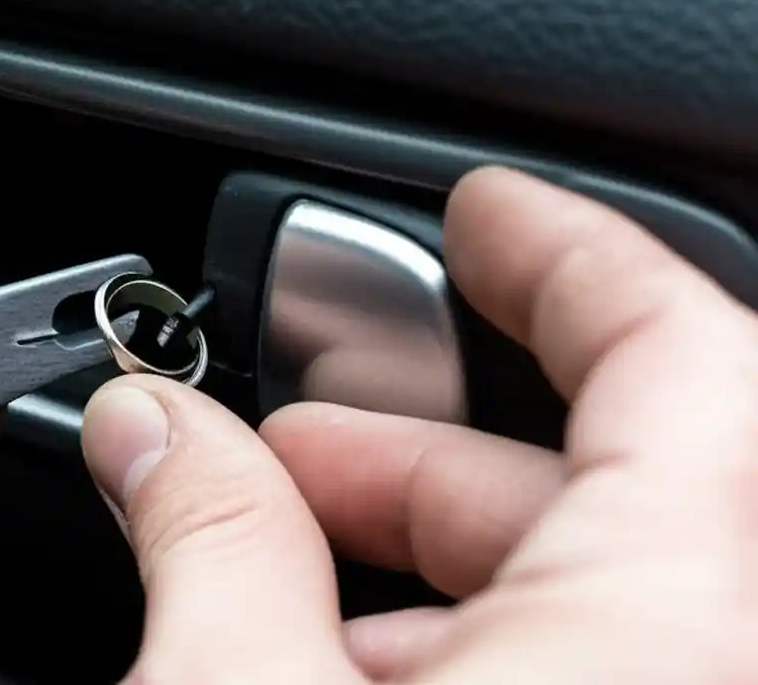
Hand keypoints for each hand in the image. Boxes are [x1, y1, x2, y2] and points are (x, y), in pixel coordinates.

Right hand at [80, 166, 757, 682]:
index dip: (566, 258)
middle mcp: (710, 682)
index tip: (486, 218)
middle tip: (284, 451)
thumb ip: (209, 536)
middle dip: (414, 451)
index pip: (681, 358)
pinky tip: (319, 679)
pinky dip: (447, 661)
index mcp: (668, 637)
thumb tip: (156, 431)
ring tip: (264, 581)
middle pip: (602, 489)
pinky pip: (575, 678)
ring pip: (579, 595)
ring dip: (411, 572)